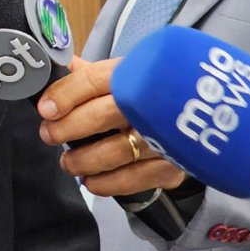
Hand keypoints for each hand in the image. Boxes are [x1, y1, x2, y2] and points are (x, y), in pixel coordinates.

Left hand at [37, 56, 185, 196]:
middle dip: (67, 129)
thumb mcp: (124, 74)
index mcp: (134, 74)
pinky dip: (107, 183)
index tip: (45, 110)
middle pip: (101, 116)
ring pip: (114, 152)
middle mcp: (150, 104)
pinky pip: (134, 180)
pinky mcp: (173, 165)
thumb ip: (88, 73)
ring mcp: (164, 137)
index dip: (65, 95)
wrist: (204, 111)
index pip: (93, 80)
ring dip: (83, 160)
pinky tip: (91, 180)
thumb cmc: (151, 91)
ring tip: (68, 162)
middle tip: (49, 135)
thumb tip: (52, 66)